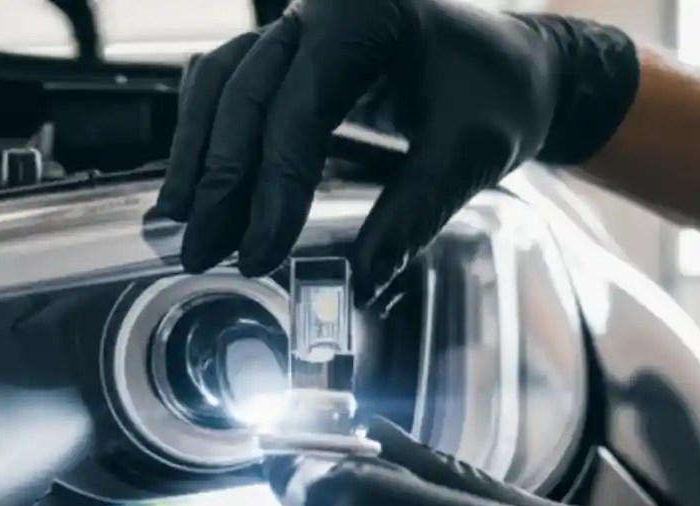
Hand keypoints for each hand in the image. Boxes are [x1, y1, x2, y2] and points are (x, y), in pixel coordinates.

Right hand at [149, 0, 562, 304]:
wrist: (516, 66)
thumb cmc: (499, 94)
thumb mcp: (468, 155)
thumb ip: (410, 216)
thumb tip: (359, 283)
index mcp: (364, 17)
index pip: (298, 110)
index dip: (272, 189)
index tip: (259, 254)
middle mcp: (319, 9)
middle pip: (243, 94)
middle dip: (219, 181)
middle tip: (202, 250)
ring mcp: (299, 25)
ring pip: (220, 82)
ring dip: (196, 154)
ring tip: (182, 220)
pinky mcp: (292, 50)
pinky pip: (227, 80)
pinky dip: (205, 128)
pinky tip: (195, 175)